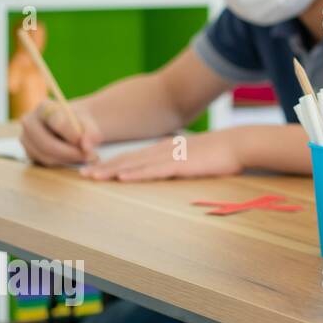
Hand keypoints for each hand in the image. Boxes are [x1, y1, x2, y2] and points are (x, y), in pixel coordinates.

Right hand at [20, 100, 101, 165]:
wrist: (72, 127)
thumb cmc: (80, 123)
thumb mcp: (89, 123)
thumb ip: (91, 133)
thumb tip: (86, 147)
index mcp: (44, 107)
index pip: (55, 121)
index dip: (70, 133)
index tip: (83, 141)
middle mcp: (29, 122)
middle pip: (46, 143)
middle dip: (70, 152)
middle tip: (88, 156)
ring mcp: (26, 139)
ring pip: (46, 156)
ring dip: (68, 159)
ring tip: (85, 156)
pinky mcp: (29, 153)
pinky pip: (44, 163)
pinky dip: (62, 163)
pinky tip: (74, 158)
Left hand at [81, 130, 242, 181]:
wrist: (240, 144)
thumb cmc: (222, 153)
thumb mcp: (196, 156)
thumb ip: (181, 161)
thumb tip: (172, 168)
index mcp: (167, 147)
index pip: (134, 156)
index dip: (112, 162)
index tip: (95, 169)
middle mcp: (164, 149)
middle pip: (128, 159)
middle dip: (103, 167)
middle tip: (82, 175)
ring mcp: (171, 156)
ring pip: (135, 164)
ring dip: (112, 171)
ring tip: (93, 177)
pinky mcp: (181, 165)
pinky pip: (154, 171)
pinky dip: (135, 174)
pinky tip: (121, 178)